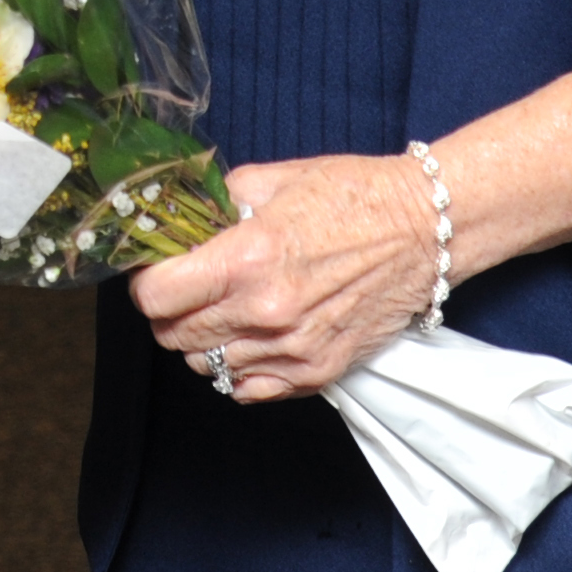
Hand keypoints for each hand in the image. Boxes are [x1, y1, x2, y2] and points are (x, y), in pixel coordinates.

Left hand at [130, 152, 438, 401]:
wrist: (424, 230)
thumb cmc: (353, 196)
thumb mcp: (273, 180)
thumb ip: (217, 204)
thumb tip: (178, 219)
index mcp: (248, 258)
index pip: (157, 297)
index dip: (147, 282)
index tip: (156, 271)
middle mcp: (265, 311)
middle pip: (175, 336)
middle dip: (168, 311)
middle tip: (185, 288)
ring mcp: (292, 348)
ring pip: (206, 365)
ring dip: (203, 340)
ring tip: (222, 310)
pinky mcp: (317, 371)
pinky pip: (248, 390)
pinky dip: (236, 370)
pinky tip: (248, 339)